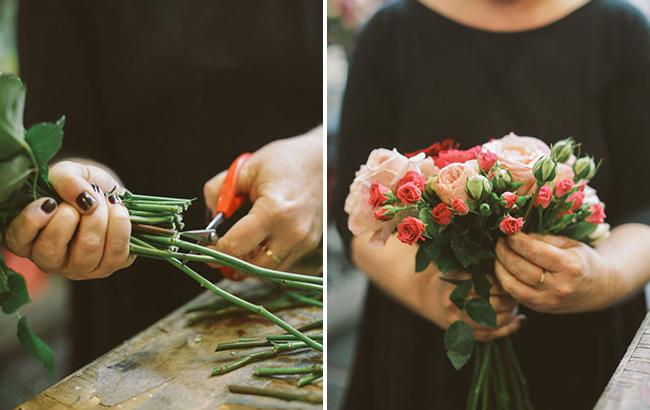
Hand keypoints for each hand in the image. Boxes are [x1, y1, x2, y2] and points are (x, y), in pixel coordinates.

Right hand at [3, 161, 134, 279]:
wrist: (110, 193)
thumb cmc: (80, 186)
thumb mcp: (69, 172)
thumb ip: (68, 180)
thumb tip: (83, 197)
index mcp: (28, 237)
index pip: (18, 239)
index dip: (32, 220)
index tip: (50, 201)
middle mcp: (49, 259)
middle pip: (51, 249)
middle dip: (72, 215)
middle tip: (84, 199)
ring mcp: (79, 267)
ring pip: (87, 250)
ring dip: (99, 217)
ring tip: (103, 200)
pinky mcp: (109, 265)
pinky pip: (117, 252)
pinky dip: (120, 225)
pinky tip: (118, 210)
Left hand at [203, 128, 322, 274]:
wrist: (323, 158)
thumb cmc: (287, 159)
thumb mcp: (246, 168)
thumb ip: (219, 190)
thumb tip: (209, 213)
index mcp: (274, 212)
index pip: (235, 247)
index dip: (214, 251)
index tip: (205, 247)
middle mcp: (292, 232)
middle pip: (252, 267)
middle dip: (231, 262)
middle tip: (218, 251)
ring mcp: (305, 241)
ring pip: (269, 270)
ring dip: (249, 264)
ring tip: (238, 246)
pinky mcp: (311, 243)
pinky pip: (283, 263)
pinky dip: (266, 259)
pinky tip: (258, 243)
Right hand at [424, 269, 524, 341]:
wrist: (423, 292)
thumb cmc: (446, 272)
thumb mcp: (456, 262)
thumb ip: (478, 262)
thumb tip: (509, 262)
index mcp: (454, 280)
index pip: (487, 284)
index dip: (504, 283)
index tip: (514, 279)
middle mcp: (453, 301)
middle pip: (492, 303)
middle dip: (510, 299)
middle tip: (519, 293)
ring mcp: (455, 319)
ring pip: (492, 321)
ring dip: (510, 314)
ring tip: (517, 305)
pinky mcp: (459, 332)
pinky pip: (488, 335)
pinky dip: (506, 329)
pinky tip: (517, 320)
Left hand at [494, 232, 612, 312]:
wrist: (600, 288)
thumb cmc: (583, 260)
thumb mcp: (570, 244)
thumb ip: (544, 239)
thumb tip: (516, 233)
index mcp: (570, 266)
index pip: (535, 252)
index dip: (517, 241)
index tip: (508, 232)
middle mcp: (559, 287)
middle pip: (521, 269)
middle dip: (504, 253)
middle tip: (498, 242)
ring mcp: (549, 301)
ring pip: (513, 286)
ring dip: (499, 268)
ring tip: (497, 255)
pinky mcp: (541, 308)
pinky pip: (515, 295)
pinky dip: (504, 281)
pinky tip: (502, 269)